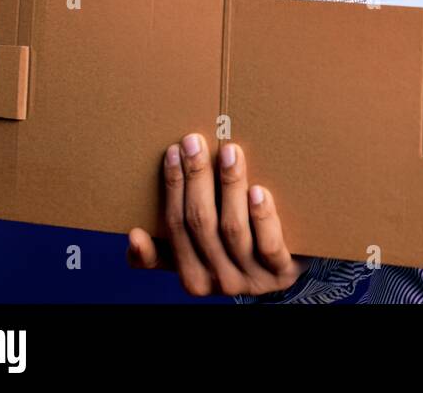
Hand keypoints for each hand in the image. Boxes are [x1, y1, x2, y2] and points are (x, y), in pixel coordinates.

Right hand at [126, 134, 309, 297]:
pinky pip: (268, 244)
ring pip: (233, 230)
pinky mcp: (282, 271)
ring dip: (230, 187)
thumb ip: (164, 252)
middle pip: (201, 223)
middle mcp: (219, 281)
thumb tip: (134, 235)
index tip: (173, 152)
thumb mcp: (198, 259)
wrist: (287, 276)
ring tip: (230, 153)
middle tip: (195, 142)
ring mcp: (252, 277)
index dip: (173, 188)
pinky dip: (262, 217)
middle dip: (196, 178)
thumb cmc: (236, 259)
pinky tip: (258, 190)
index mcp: (192, 278)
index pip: (175, 227)